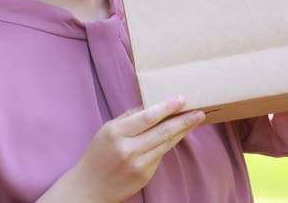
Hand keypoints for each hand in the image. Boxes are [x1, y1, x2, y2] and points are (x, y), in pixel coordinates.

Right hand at [37, 96, 205, 202]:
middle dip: (183, 120)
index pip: (147, 117)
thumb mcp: (107, 130)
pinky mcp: (144, 176)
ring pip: (166, 144)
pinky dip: (169, 144)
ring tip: (194, 121)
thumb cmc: (97, 154)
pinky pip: (160, 156)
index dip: (167, 107)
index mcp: (116, 133)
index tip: (181, 99)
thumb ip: (129, 118)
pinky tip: (177, 135)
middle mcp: (128, 149)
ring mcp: (138, 165)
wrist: (89, 187)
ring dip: (182, 132)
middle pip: (162, 131)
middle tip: (199, 111)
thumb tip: (152, 104)